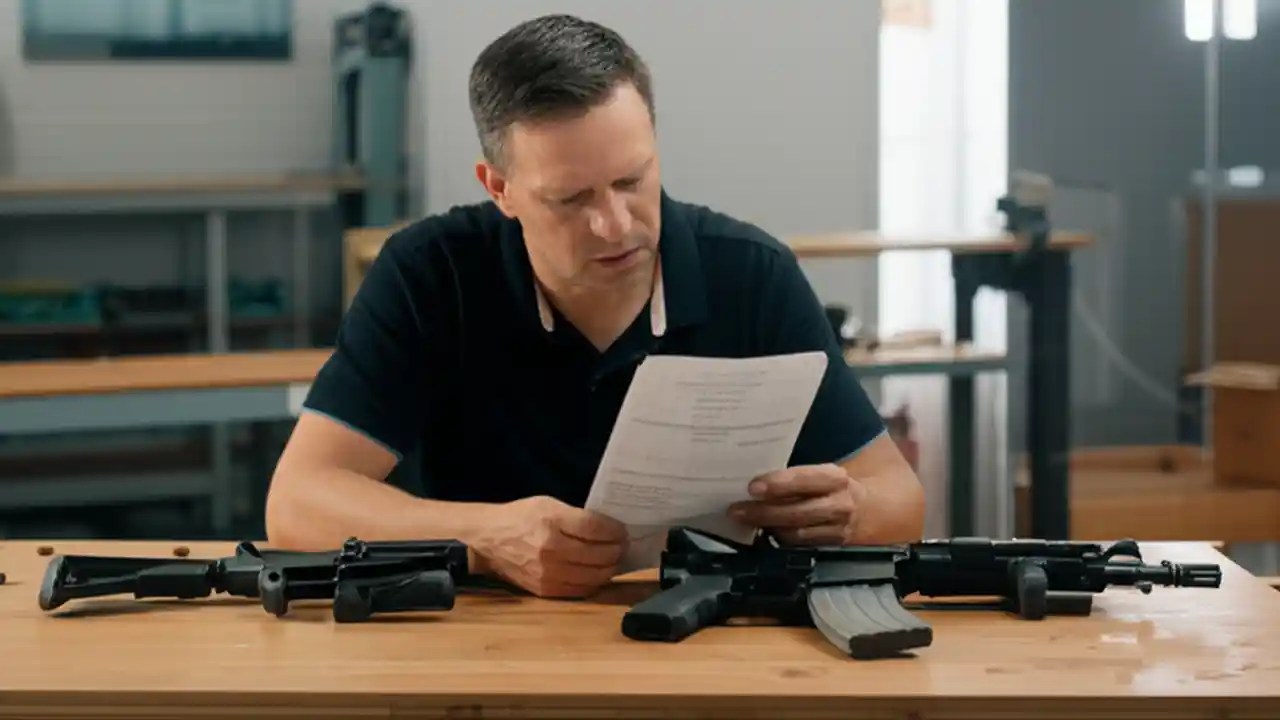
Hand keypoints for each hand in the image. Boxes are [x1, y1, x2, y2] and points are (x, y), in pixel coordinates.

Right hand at [471, 495, 627, 597]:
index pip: (596, 529)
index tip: (623, 531)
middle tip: (624, 546)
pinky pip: (580, 590)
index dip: (615, 531)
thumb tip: (608, 529)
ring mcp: (548, 573)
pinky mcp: (545, 590)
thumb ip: (577, 516)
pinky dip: (594, 582)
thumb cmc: (520, 518)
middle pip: (599, 555)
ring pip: (594, 576)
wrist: (488, 541)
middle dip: (617, 550)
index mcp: (552, 522)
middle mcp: (552, 550)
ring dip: (610, 568)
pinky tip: (598, 574)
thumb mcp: (548, 504)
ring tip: (614, 560)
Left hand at [728, 464, 866, 544]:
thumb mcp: (827, 472)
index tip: (753, 486)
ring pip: (798, 533)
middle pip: (797, 511)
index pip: (805, 480)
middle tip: (734, 510)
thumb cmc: (839, 484)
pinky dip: (780, 539)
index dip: (779, 483)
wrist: (879, 508)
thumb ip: (800, 474)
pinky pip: (802, 545)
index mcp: (835, 478)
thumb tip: (758, 475)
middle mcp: (839, 504)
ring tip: (742, 522)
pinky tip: (761, 533)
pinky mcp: (833, 546)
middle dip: (763, 512)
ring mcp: (837, 529)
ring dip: (768, 528)